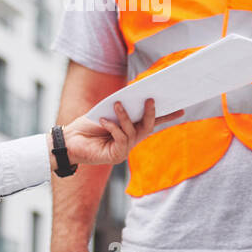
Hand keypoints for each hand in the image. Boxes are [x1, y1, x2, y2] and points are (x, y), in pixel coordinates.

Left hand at [58, 98, 183, 167]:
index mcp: (132, 129)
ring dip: (125, 116)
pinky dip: (113, 127)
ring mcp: (125, 149)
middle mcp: (132, 140)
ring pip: (133, 131)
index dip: (167, 117)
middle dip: (151, 113)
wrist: (70, 141)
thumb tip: (133, 96)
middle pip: (148, 126)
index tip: (182, 109)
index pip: (153, 122)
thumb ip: (122, 108)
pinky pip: (120, 138)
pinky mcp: (116, 156)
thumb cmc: (87, 125)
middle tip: (150, 99)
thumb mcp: (107, 111)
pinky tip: (103, 121)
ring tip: (117, 104)